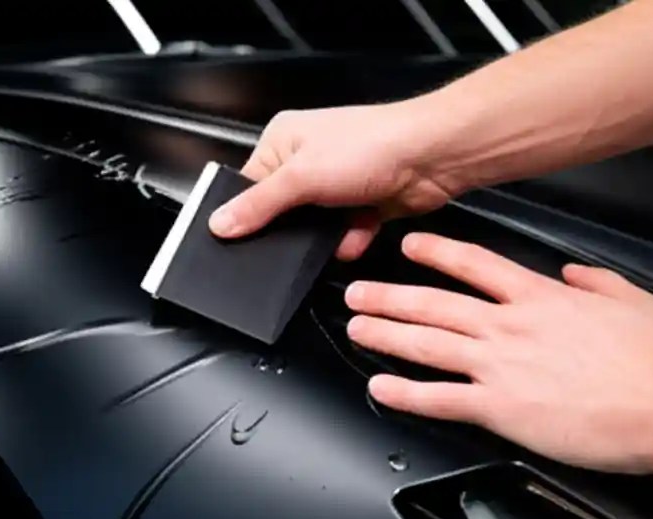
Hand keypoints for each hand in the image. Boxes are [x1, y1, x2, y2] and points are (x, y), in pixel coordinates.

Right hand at [208, 100, 463, 259]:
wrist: (433, 156)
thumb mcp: (301, 177)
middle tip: (288, 244)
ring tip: (332, 233)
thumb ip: (258, 205)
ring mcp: (336, 185)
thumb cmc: (371, 146)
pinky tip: (357, 233)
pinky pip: (343, 236)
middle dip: (288, 231)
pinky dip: (349, 240)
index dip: (241, 213)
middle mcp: (307, 160)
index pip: (246, 185)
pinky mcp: (361, 207)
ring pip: (312, 229)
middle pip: (279, 212)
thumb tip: (219, 224)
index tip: (235, 240)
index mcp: (283, 141)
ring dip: (322, 239)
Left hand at [345, 233, 652, 473]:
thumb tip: (574, 273)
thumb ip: (596, 281)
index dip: (436, 253)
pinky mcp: (499, 409)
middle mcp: (511, 327)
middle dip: (390, 296)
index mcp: (541, 298)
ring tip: (357, 328)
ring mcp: (500, 366)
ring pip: (426, 344)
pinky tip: (381, 389)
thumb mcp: (632, 299)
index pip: (474, 265)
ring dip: (385, 335)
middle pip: (435, 303)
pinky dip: (404, 394)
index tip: (411, 247)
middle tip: (358, 293)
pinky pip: (439, 398)